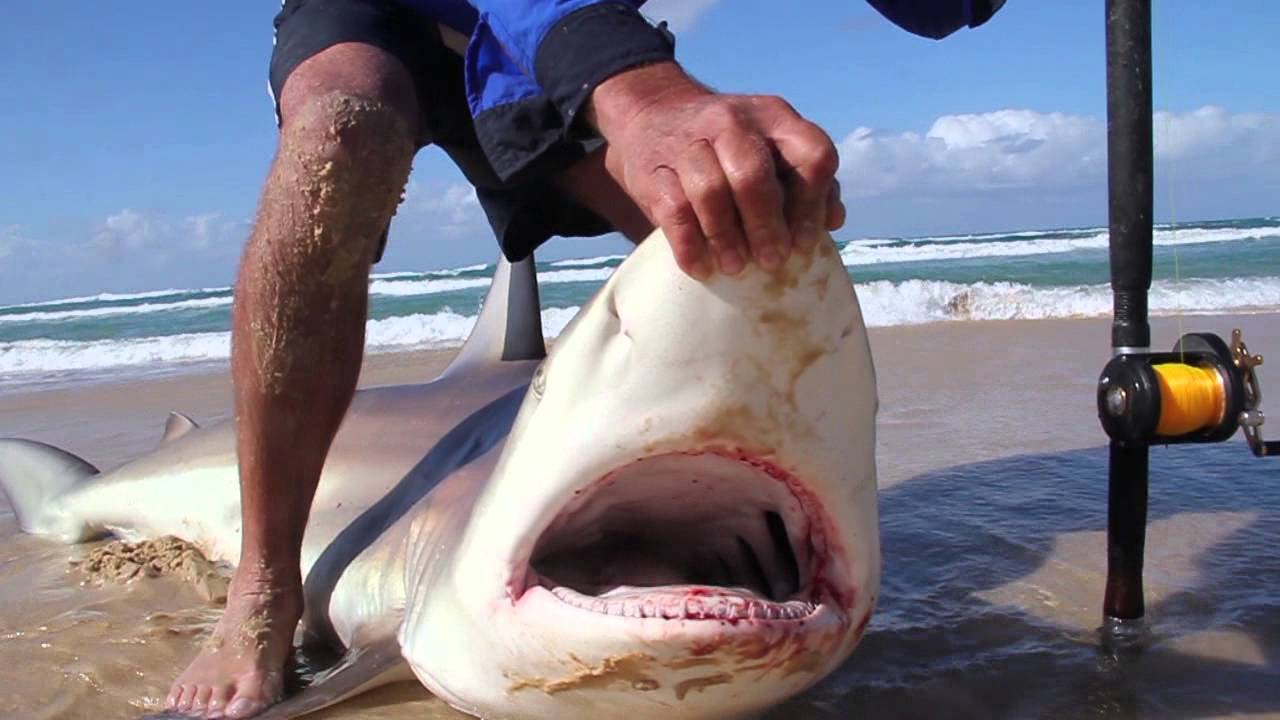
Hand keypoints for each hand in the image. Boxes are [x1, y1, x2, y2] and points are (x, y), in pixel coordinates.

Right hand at [588, 62, 844, 278]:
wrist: (654, 116)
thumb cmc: (727, 146)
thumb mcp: (770, 145)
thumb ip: (805, 178)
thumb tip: (833, 219)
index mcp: (774, 117)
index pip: (811, 153)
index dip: (812, 203)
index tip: (804, 242)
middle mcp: (732, 122)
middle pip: (755, 175)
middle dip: (767, 226)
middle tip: (772, 261)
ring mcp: (689, 142)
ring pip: (711, 191)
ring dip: (727, 237)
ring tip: (736, 266)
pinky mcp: (654, 170)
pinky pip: (674, 210)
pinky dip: (689, 244)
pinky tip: (701, 266)